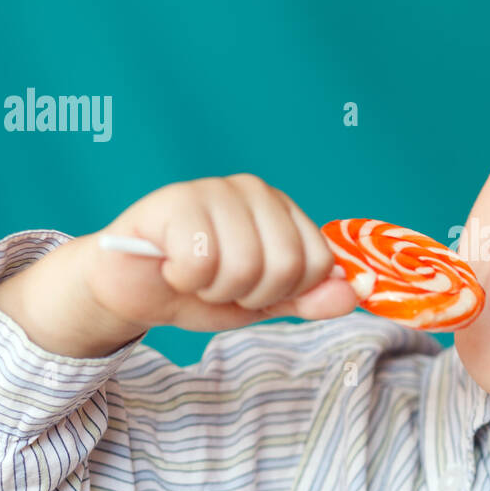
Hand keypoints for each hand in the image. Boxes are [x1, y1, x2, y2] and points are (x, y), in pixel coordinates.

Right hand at [80, 173, 357, 332]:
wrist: (133, 288)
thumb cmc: (201, 288)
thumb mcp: (265, 300)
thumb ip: (310, 297)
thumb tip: (356, 290)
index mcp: (283, 209)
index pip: (319, 263)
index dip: (285, 292)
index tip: (254, 288)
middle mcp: (253, 190)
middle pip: (287, 265)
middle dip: (251, 293)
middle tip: (220, 283)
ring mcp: (214, 190)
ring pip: (245, 267)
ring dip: (214, 289)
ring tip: (194, 274)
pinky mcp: (174, 202)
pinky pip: (200, 263)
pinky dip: (183, 280)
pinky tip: (171, 266)